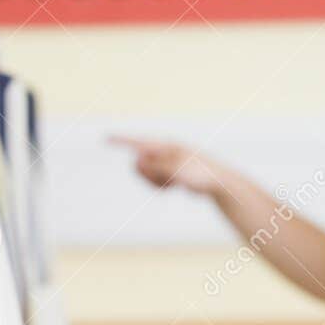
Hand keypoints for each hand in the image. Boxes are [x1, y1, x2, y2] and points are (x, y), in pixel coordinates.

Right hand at [109, 136, 224, 194]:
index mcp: (165, 146)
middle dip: (147, 176)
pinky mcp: (168, 174)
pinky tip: (176, 187)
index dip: (120, 141)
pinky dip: (162, 187)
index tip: (105, 137)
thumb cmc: (200, 173)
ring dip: (156, 183)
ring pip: (146, 176)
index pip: (138, 142)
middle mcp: (162, 153)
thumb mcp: (176, 169)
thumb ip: (155, 165)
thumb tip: (136, 160)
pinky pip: (154, 184)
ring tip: (174, 183)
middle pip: (139, 165)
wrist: (218, 182)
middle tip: (166, 181)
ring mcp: (164, 164)